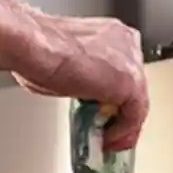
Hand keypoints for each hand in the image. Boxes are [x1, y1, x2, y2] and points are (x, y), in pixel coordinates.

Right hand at [11, 14, 148, 150]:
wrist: (36, 48)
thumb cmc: (40, 48)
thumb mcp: (69, 61)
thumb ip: (83, 76)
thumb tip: (80, 93)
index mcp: (111, 33)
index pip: (123, 70)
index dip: (116, 96)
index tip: (108, 112)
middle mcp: (127, 44)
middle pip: (134, 86)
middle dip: (122, 110)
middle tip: (110, 130)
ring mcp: (132, 63)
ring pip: (136, 101)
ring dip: (123, 124)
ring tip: (108, 138)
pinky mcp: (131, 84)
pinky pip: (134, 115)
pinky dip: (122, 131)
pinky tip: (109, 139)